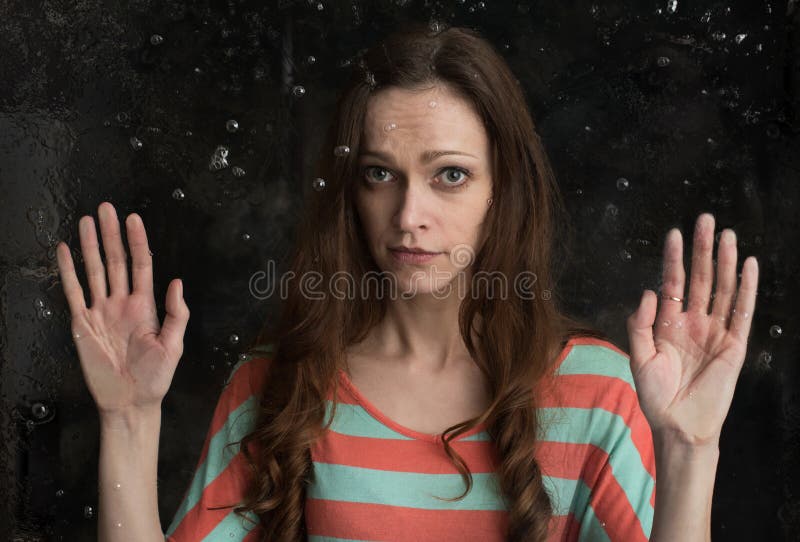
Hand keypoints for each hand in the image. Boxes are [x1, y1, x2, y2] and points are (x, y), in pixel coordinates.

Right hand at [56, 202, 189, 414]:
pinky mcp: (82, 324)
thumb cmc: (156, 377)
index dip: (137, 242)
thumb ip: (176, 313)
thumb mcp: (174, 345)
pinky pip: (73, 293)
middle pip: (115, 261)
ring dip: (90, 246)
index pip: (140, 265)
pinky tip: (64, 251)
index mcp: (145, 306)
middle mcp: (121, 303)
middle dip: (111, 234)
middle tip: (106, 208)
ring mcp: (100, 311)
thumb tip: (176, 281)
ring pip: (94, 271)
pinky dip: (68, 272)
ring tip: (86, 221)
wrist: (131, 402)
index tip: (133, 219)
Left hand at [626, 213, 758, 447]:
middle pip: (700, 278)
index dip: (674, 259)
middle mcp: (693, 322)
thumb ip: (640, 325)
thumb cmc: (655, 395)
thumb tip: (648, 292)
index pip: (673, 283)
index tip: (673, 233)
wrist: (678, 425)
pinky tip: (748, 266)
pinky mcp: (734, 345)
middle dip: (702, 249)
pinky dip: (746, 289)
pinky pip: (741, 312)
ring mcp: (715, 331)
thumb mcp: (639, 358)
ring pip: (722, 289)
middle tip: (705, 219)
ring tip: (727, 235)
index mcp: (669, 323)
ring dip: (725, 262)